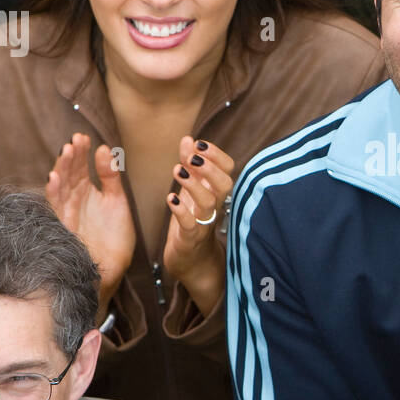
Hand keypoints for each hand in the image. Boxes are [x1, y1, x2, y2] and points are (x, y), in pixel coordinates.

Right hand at [45, 133, 135, 318]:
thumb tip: (104, 148)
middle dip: (71, 156)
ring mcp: (66, 214)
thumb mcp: (117, 202)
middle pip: (69, 173)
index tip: (84, 137)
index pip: (80, 167)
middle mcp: (73, 201)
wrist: (111, 272)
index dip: (82, 152)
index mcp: (85, 193)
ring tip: (66, 151)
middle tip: (75, 140)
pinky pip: (55, 208)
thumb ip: (111, 177)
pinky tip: (54, 178)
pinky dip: (54, 193)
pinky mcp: (63, 229)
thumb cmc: (113, 240)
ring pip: (60, 187)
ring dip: (61, 168)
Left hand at [163, 137, 233, 313]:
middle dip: (210, 168)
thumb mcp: (189, 190)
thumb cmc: (191, 221)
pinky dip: (181, 212)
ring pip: (209, 203)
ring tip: (177, 170)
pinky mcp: (190, 239)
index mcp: (216, 192)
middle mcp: (215, 207)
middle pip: (225, 185)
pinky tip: (171, 199)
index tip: (199, 144)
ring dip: (194, 184)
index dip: (217, 155)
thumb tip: (188, 138)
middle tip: (192, 157)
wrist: (191, 261)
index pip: (228, 169)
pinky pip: (191, 226)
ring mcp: (204, 223)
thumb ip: (188, 164)